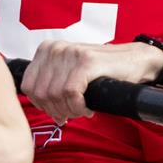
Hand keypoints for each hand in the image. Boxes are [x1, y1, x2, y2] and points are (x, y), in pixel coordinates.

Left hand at [20, 39, 162, 121]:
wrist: (135, 61)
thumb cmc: (102, 71)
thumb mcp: (69, 71)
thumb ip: (50, 82)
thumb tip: (38, 106)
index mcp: (46, 49)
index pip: (28, 86)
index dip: (42, 105)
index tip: (58, 111)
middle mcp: (55, 48)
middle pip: (41, 94)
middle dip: (56, 110)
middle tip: (72, 114)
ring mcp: (70, 53)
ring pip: (55, 96)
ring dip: (69, 111)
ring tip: (82, 110)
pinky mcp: (86, 62)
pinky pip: (71, 94)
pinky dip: (78, 107)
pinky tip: (88, 108)